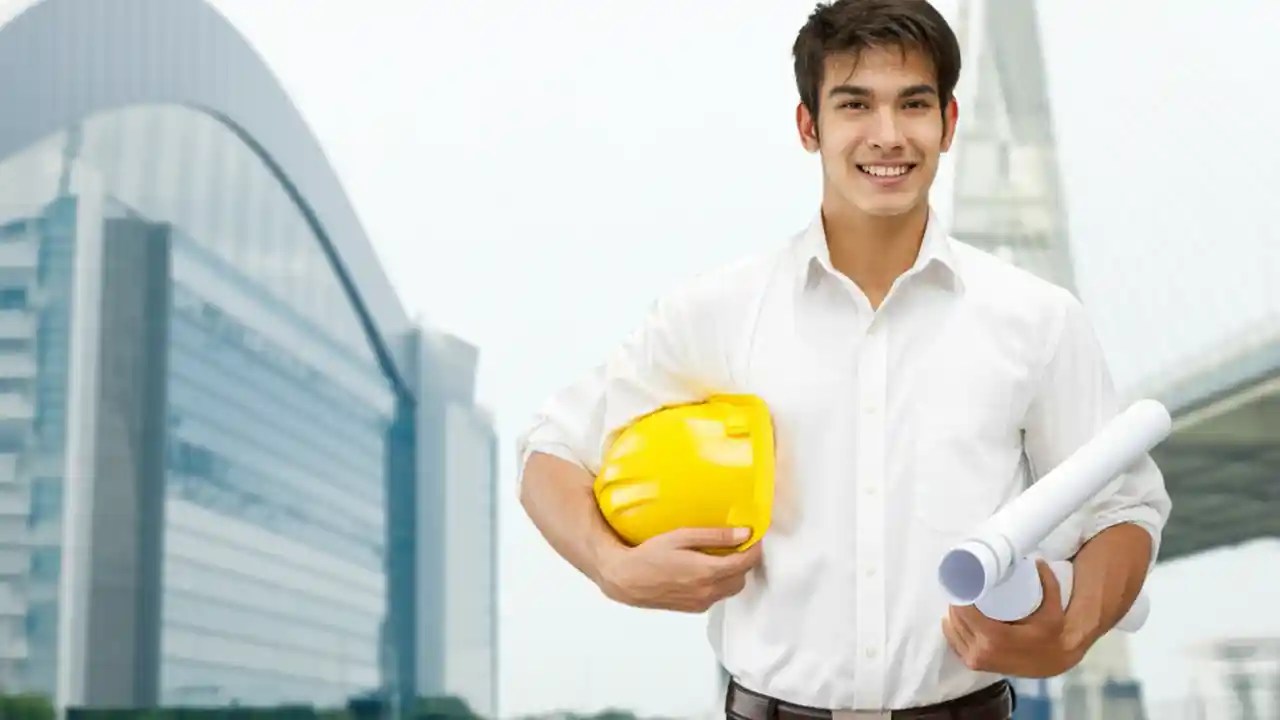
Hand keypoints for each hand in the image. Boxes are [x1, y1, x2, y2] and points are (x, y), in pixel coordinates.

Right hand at [597, 527, 762, 612]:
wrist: (627, 580)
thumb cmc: (650, 554)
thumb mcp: (682, 537)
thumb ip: (715, 536)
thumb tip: (744, 534)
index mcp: (708, 572)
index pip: (745, 562)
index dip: (754, 548)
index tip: (754, 536)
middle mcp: (708, 591)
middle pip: (742, 577)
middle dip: (744, 561)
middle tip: (736, 544)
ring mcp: (702, 602)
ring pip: (731, 589)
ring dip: (732, 574)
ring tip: (720, 556)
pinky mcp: (695, 608)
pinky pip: (717, 596)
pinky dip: (719, 583)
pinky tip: (704, 571)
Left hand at [941, 559, 1087, 677]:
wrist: (1053, 662)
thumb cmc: (1051, 635)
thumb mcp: (1053, 609)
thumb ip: (1049, 583)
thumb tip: (1037, 560)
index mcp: (995, 637)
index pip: (963, 610)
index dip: (960, 592)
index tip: (963, 577)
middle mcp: (981, 650)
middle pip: (955, 617)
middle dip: (957, 598)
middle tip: (962, 583)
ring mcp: (976, 660)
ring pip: (952, 629)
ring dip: (954, 611)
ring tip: (961, 595)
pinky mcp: (974, 664)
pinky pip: (954, 642)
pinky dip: (952, 628)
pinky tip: (956, 615)